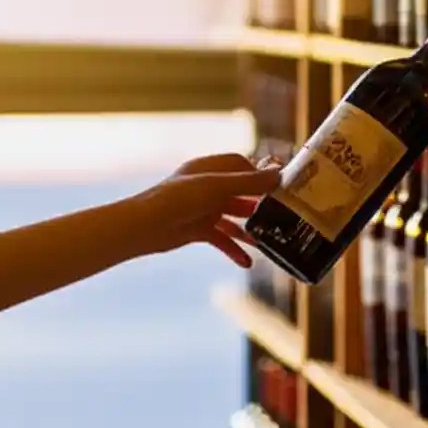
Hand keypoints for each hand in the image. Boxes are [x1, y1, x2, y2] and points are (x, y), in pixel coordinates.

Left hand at [127, 153, 280, 265]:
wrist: (145, 227)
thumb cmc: (178, 199)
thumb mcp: (217, 187)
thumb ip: (249, 182)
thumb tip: (279, 175)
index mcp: (210, 169)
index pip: (241, 165)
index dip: (260, 174)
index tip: (280, 186)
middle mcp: (208, 187)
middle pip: (241, 194)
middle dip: (261, 205)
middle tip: (283, 216)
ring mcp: (203, 209)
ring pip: (235, 219)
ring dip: (251, 231)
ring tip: (269, 242)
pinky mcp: (198, 229)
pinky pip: (222, 239)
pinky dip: (234, 249)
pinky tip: (247, 262)